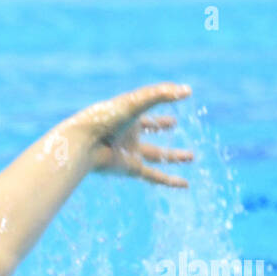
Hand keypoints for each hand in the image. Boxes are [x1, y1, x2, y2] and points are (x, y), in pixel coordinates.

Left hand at [72, 82, 194, 187]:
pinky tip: (184, 185)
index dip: (157, 101)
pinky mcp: (130, 168)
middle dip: (162, 125)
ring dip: (174, 156)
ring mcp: (129, 152)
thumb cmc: (106, 118)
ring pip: (156, 155)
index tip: (174, 97)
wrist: (85, 143)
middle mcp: (128, 134)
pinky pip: (154, 176)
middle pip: (149, 129)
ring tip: (191, 156)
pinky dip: (169, 181)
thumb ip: (162, 94)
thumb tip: (188, 91)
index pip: (144, 107)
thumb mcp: (136, 102)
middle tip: (175, 123)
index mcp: (127, 115)